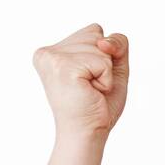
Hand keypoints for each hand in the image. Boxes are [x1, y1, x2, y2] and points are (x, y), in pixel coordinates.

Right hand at [32, 23, 129, 137]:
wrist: (87, 133)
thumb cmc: (97, 105)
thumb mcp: (114, 66)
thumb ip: (117, 43)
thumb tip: (103, 40)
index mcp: (53, 51)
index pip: (94, 30)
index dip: (103, 56)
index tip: (87, 78)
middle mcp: (48, 52)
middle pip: (98, 36)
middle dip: (104, 63)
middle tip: (89, 87)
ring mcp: (53, 58)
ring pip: (101, 47)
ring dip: (104, 73)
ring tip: (88, 90)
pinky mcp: (64, 67)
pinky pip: (103, 62)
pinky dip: (106, 80)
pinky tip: (90, 92)